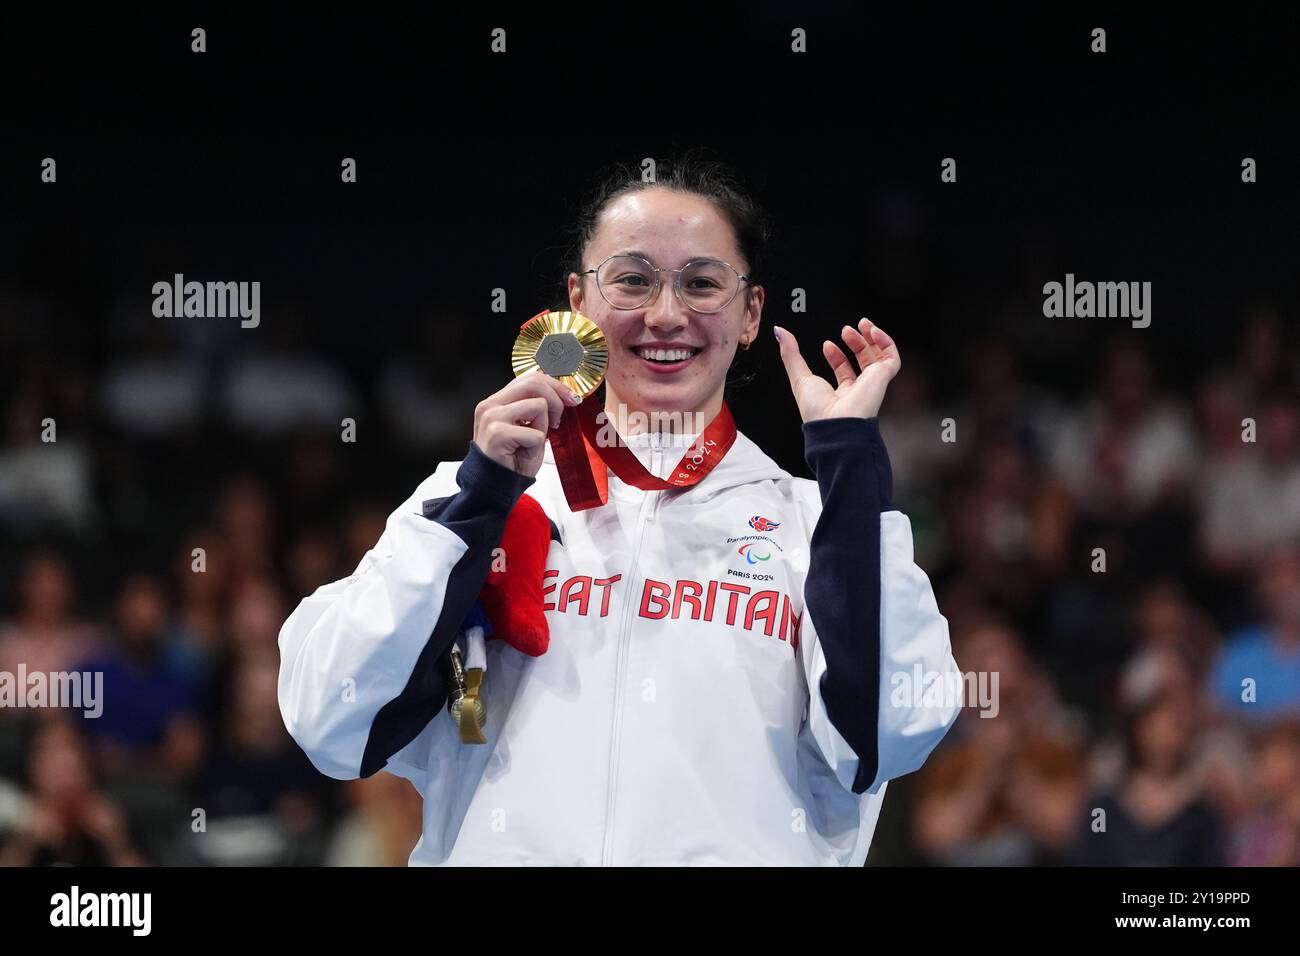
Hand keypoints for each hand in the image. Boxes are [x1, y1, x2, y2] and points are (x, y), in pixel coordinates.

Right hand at [473, 371, 581, 476]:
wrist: (495, 485)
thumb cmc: (512, 459)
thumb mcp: (527, 426)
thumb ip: (535, 407)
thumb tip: (564, 395)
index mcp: (496, 400)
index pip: (529, 378)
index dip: (554, 385)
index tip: (571, 398)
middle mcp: (490, 404)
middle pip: (533, 383)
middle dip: (556, 400)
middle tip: (558, 421)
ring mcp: (491, 417)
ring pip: (538, 405)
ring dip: (543, 427)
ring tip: (532, 442)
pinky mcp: (498, 433)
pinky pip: (535, 433)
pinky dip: (536, 446)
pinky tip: (524, 453)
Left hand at [774, 317, 900, 422]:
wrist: (834, 423)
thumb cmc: (817, 410)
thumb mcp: (798, 376)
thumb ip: (790, 353)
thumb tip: (779, 333)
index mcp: (840, 395)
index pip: (843, 371)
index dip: (836, 356)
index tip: (827, 344)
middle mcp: (858, 390)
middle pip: (863, 362)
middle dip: (856, 343)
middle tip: (848, 329)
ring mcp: (871, 384)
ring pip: (879, 358)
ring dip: (872, 339)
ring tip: (863, 324)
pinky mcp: (882, 379)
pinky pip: (892, 358)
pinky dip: (885, 342)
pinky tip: (874, 331)